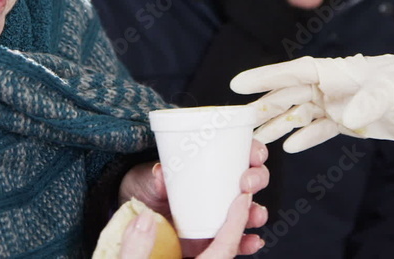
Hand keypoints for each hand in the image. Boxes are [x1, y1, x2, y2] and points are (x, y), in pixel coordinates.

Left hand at [118, 140, 269, 255]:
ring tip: (253, 214)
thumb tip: (160, 173)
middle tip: (246, 183)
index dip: (255, 151)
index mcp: (211, 163)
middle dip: (258, 179)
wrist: (135, 215)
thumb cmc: (146, 188)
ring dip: (256, 211)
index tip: (253, 156)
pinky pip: (237, 240)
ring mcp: (221, 212)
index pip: (242, 151)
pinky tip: (252, 241)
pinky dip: (247, 241)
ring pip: (249, 209)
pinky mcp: (216, 236)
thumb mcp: (148, 179)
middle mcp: (222, 186)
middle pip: (254, 178)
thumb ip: (155, 178)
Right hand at [230, 54, 393, 151]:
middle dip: (265, 106)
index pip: (294, 73)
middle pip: (291, 95)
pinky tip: (290, 147)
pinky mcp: (353, 122)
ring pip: (302, 114)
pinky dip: (306, 137)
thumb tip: (346, 115)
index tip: (239, 84)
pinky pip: (322, 130)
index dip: (266, 77)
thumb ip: (371, 99)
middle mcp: (335, 86)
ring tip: (256, 138)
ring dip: (280, 124)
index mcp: (339, 71)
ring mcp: (342, 103)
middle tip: (239, 121)